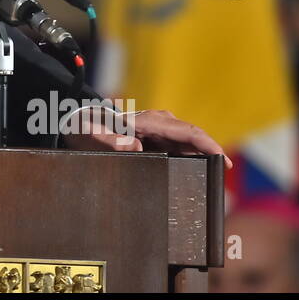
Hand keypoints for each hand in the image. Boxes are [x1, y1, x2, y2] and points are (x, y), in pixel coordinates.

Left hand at [63, 108, 232, 169]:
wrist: (75, 123)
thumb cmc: (84, 128)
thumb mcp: (91, 135)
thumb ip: (109, 139)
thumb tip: (134, 145)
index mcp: (147, 121)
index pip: (185, 130)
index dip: (207, 144)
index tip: (223, 159)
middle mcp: (155, 122)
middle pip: (191, 136)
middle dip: (210, 152)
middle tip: (223, 175)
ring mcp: (155, 129)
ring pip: (186, 142)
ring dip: (201, 156)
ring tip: (214, 177)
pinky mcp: (152, 137)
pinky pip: (176, 146)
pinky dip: (188, 157)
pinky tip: (194, 172)